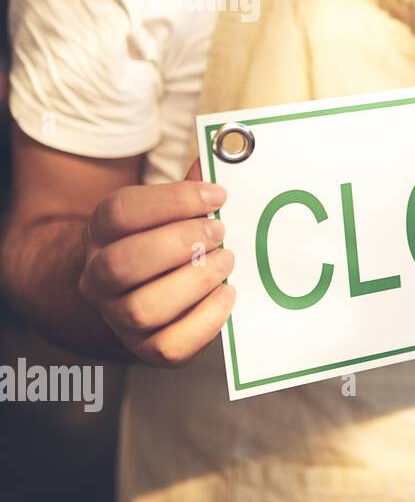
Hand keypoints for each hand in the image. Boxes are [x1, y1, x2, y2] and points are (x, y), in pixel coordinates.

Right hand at [77, 162, 234, 366]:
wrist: (130, 294)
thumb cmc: (161, 242)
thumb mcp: (166, 211)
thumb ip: (191, 187)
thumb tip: (228, 152)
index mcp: (101, 233)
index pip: (119, 212)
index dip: (173, 200)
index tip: (218, 194)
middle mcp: (98, 277)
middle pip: (123, 264)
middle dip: (179, 243)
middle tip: (220, 231)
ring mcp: (118, 317)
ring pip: (143, 308)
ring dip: (194, 281)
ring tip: (226, 261)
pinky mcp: (146, 349)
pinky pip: (169, 346)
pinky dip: (204, 321)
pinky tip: (227, 295)